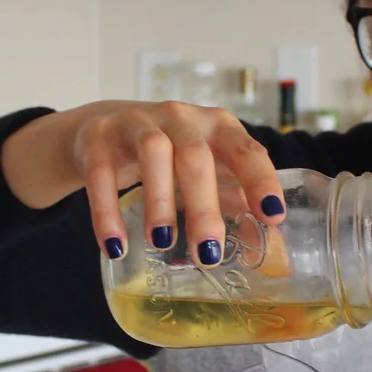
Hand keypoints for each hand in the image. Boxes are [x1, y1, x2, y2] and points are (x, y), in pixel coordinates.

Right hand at [0, 100, 285, 266]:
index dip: (260, 180)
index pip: (246, 149)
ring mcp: (137, 122)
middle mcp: (181, 118)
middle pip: (196, 156)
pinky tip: (116, 245)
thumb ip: (234, 204)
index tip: (272, 216)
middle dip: (203, 206)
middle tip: (207, 253)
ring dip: (159, 200)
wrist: (106, 129)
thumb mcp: (206, 174)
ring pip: (153, 153)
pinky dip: (107, 211)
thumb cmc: (171, 157)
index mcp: (217, 127)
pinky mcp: (98, 137)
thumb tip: (268, 250)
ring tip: (161, 243)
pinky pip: (101, 173)